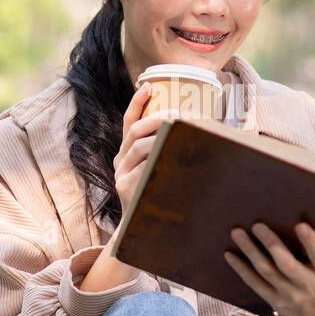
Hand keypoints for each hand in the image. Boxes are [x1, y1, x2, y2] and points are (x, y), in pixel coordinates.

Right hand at [112, 83, 179, 224]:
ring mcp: (120, 174)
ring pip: (138, 147)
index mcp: (126, 153)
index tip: (147, 85)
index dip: (137, 103)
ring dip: (159, 137)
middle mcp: (120, 160)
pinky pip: (142, 168)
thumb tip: (194, 132)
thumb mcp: (158, 170)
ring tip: (178, 131)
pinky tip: (170, 156)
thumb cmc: (156, 196)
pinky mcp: (124, 188)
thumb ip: (166, 152)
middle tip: (176, 114)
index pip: (128, 122)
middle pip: (135, 131)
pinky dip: (156, 159)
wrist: (141, 230)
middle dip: (156, 119)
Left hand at [223, 221, 314, 315]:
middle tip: (256, 224)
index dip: (310, 244)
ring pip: (265, 272)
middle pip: (285, 265)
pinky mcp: (272, 299)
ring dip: (249, 252)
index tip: (301, 226)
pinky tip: (229, 253)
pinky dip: (240, 269)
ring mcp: (287, 294)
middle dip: (270, 245)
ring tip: (237, 232)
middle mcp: (306, 286)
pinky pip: (254, 283)